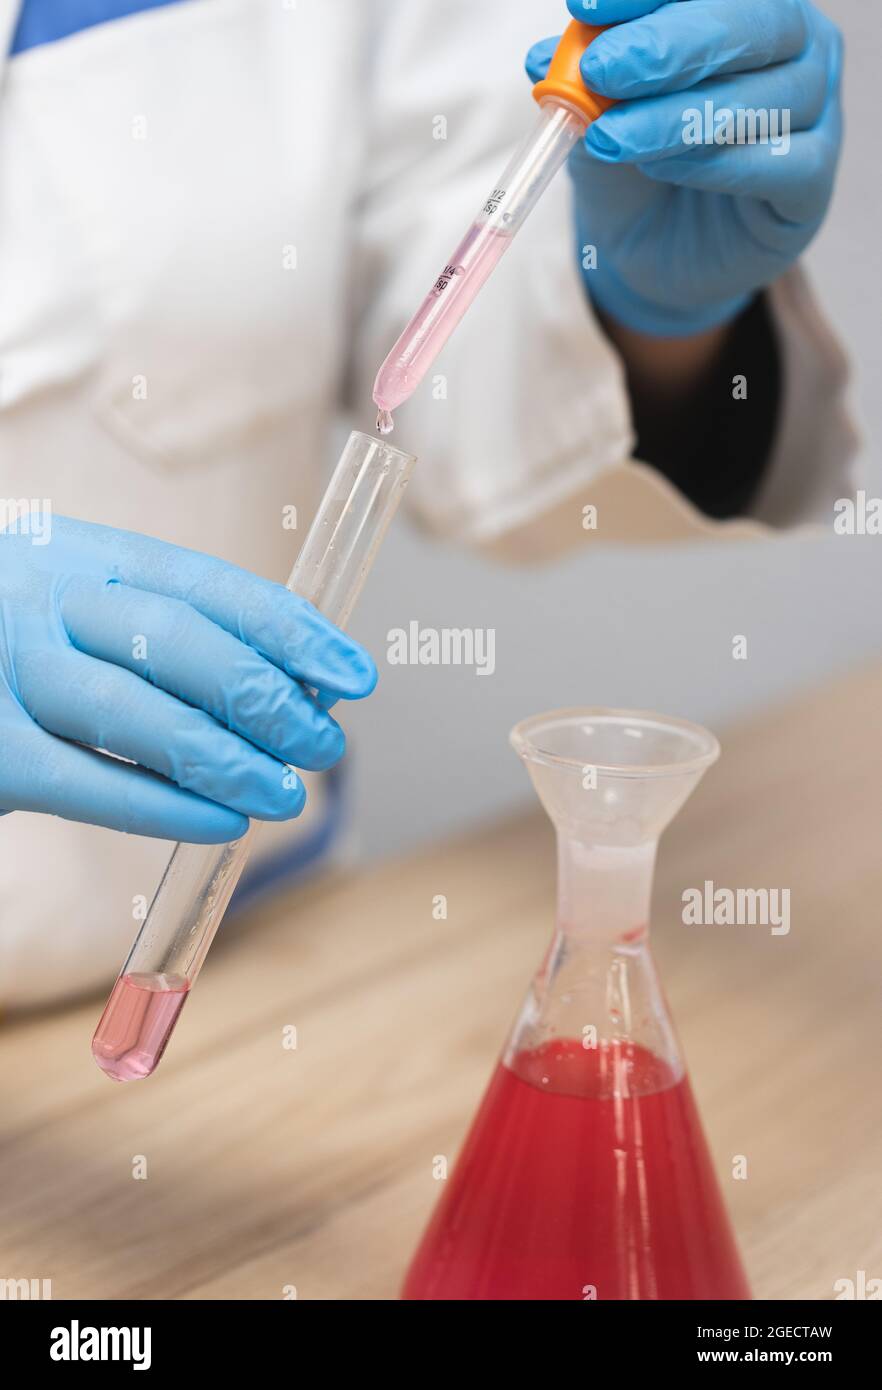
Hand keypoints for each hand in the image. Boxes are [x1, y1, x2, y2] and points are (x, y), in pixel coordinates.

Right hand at [0, 514, 375, 841]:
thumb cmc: (13, 643)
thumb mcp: (75, 607)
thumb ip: (161, 630)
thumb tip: (290, 684)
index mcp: (78, 554)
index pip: (205, 584)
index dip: (288, 629)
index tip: (352, 672)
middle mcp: (38, 598)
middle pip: (177, 642)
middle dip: (266, 697)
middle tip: (324, 743)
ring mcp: (4, 670)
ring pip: (136, 715)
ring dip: (226, 758)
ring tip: (285, 792)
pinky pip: (86, 783)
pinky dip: (162, 806)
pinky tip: (221, 821)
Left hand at [527, 0, 843, 335]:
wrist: (653, 253)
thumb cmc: (635, 166)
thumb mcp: (598, 115)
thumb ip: (585, 82)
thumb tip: (545, 57)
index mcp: (747, 7)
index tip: (583, 8)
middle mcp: (797, 44)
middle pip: (751, 22)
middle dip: (667, 44)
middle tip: (601, 70)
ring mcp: (817, 111)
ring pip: (763, 97)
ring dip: (677, 116)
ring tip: (611, 137)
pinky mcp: (813, 183)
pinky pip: (781, 162)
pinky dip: (716, 163)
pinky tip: (662, 168)